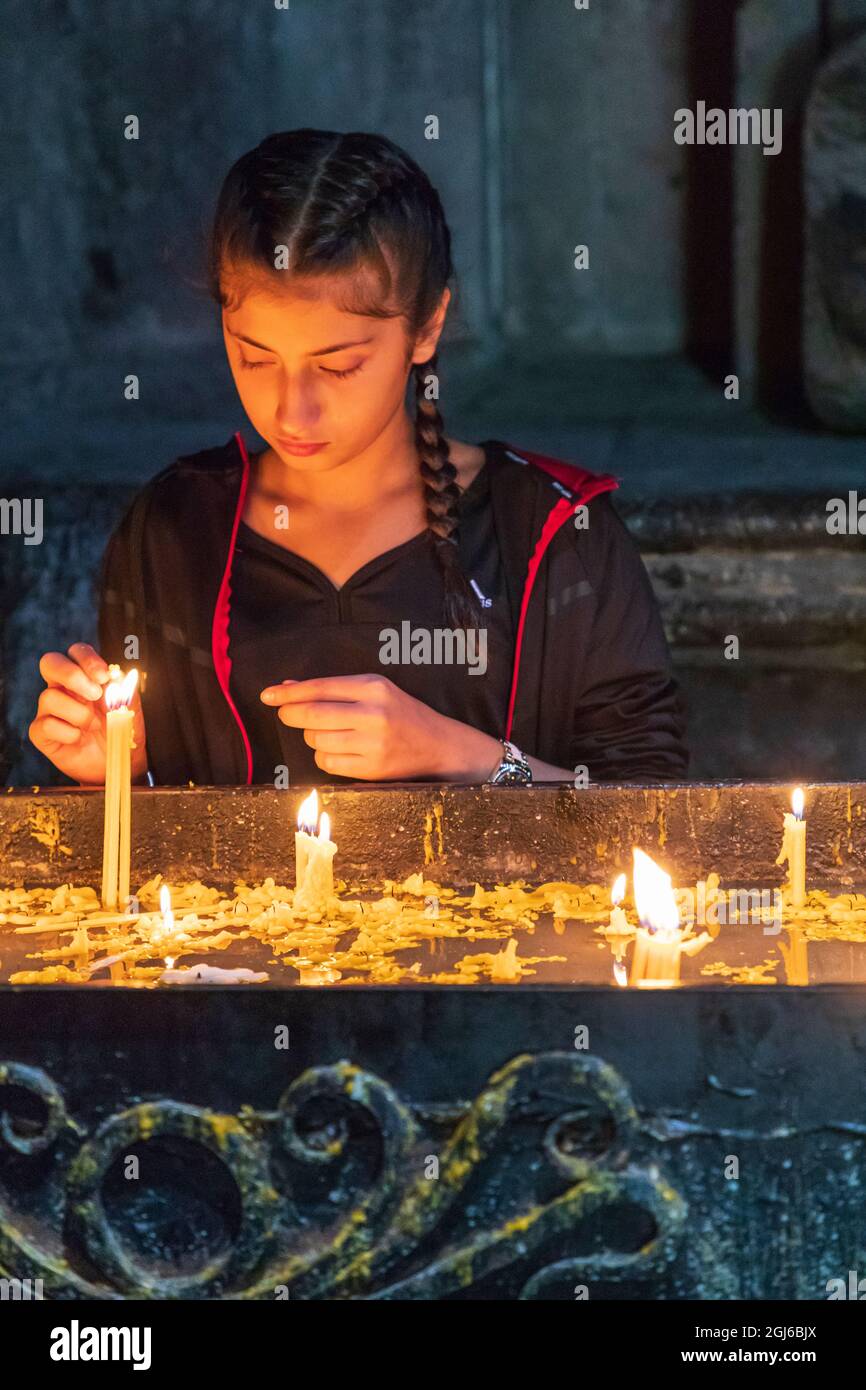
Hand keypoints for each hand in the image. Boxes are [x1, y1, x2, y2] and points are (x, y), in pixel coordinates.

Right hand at [29, 643, 147, 785]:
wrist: (119, 765)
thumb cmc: (123, 732)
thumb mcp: (132, 710)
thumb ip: (126, 691)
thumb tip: (117, 675)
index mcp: (85, 677)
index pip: (76, 652)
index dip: (87, 659)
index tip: (104, 676)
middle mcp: (63, 689)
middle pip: (50, 662)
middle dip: (71, 674)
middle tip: (94, 694)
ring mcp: (50, 710)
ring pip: (48, 697)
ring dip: (77, 713)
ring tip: (93, 725)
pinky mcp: (42, 733)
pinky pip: (45, 724)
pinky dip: (66, 732)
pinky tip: (78, 739)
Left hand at [260, 673, 501, 780]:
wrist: (438, 746)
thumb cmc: (401, 714)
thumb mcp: (374, 690)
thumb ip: (333, 688)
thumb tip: (287, 688)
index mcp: (374, 687)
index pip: (319, 688)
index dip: (288, 693)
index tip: (267, 695)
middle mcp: (373, 713)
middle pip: (311, 715)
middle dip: (291, 715)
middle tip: (286, 714)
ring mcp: (373, 743)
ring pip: (316, 740)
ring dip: (312, 737)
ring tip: (330, 733)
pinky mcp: (371, 769)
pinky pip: (327, 762)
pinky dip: (324, 756)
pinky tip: (338, 750)